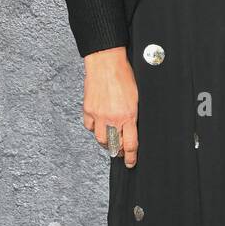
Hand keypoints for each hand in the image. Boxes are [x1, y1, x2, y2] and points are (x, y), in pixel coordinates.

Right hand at [82, 47, 138, 167]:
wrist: (106, 62)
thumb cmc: (124, 75)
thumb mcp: (137, 97)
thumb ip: (134, 115)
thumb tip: (133, 128)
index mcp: (129, 115)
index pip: (130, 144)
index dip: (130, 157)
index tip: (130, 162)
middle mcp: (113, 118)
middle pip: (113, 145)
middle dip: (117, 150)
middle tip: (119, 150)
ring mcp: (98, 115)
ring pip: (99, 139)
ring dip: (105, 141)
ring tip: (109, 136)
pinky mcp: (88, 109)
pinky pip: (89, 127)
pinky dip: (93, 127)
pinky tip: (98, 123)